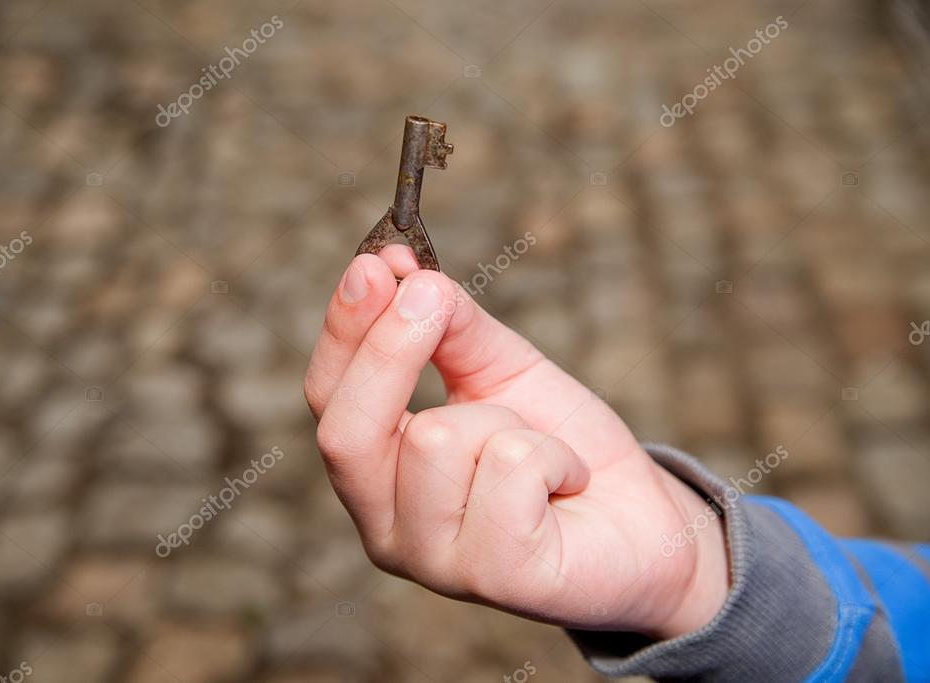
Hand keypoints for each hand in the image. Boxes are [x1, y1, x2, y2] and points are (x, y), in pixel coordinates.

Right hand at [304, 247, 728, 638]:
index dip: (344, 331)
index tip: (372, 266)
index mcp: (378, 476)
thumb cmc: (561, 446)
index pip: (328, 400)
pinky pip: (511, 467)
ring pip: (440, 439)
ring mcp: (436, 562)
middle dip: (392, 350)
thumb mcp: (500, 371)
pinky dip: (554, 453)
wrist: (641, 518)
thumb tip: (402, 270)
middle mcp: (387, 528)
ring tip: (540, 448)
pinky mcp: (496, 577)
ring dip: (507, 420)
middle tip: (434, 294)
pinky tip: (566, 481)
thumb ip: (448, 328)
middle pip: (346, 433)